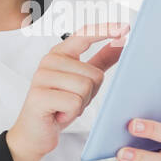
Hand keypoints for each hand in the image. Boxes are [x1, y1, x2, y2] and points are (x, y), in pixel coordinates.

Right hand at [6, 22, 130, 160]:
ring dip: (81, 104)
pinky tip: (59, 115)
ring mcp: (42, 77)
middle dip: (90, 93)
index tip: (126, 27)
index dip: (105, 30)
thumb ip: (100, 60)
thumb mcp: (82, 81)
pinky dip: (72, 113)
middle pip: (94, 74)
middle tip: (71, 101)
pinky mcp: (40, 96)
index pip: (84, 35)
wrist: (34, 133)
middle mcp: (49, 61)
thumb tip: (120, 43)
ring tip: (64, 107)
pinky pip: (75, 102)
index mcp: (59, 54)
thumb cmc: (59, 106)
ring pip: (85, 88)